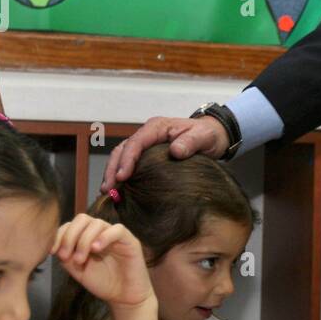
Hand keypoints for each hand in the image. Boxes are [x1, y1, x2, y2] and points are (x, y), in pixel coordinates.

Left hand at [51, 215, 156, 319]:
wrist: (123, 297)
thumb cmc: (103, 283)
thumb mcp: (78, 271)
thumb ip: (67, 257)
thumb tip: (56, 246)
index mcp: (88, 237)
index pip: (71, 225)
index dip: (59, 235)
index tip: (53, 252)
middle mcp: (101, 232)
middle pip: (82, 219)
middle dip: (70, 236)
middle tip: (66, 256)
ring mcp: (115, 235)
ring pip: (97, 223)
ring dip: (83, 240)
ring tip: (80, 260)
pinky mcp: (130, 241)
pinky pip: (117, 230)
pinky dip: (104, 237)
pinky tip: (96, 249)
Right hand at [100, 114, 229, 191]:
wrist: (213, 135)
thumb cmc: (207, 134)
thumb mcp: (204, 136)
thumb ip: (191, 142)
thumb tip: (176, 151)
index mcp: (157, 127)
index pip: (136, 142)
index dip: (127, 159)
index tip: (122, 176)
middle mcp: (147, 134)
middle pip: (123, 149)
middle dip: (113, 169)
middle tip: (108, 189)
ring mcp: (146, 144)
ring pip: (122, 156)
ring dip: (113, 173)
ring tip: (108, 191)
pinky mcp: (147, 155)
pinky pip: (130, 163)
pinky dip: (121, 175)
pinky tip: (118, 190)